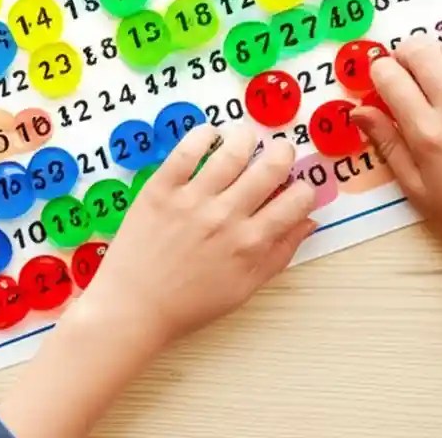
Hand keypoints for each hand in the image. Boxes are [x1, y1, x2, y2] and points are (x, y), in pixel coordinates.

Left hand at [74, 123, 317, 348]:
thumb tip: (308, 221)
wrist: (133, 307)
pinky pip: (187, 149)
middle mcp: (226, 217)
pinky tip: (209, 136)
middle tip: (277, 153)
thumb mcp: (245, 287)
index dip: (304, 188)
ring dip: (246, 138)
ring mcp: (193, 200)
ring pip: (233, 150)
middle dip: (282, 153)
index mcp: (251, 243)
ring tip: (246, 139)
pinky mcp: (161, 189)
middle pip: (271, 166)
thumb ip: (280, 253)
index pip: (297, 200)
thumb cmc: (190, 303)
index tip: (295, 187)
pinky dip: (203, 135)